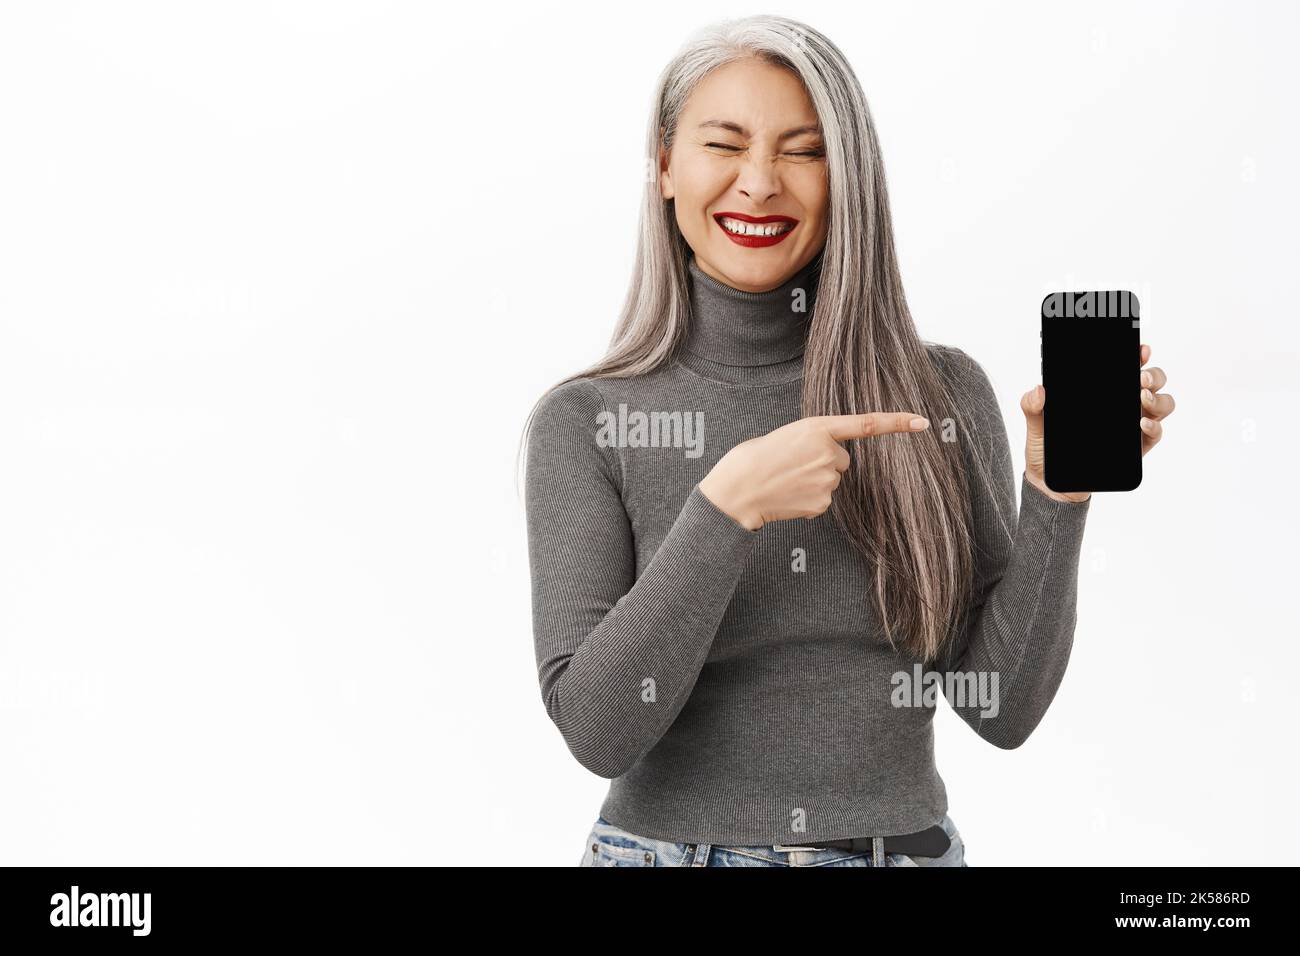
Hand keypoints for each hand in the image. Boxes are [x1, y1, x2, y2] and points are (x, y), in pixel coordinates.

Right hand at [699, 412, 930, 530]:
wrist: (739, 489)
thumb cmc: (757, 457)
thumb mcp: (787, 435)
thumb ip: (814, 440)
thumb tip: (831, 458)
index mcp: (818, 428)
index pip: (866, 424)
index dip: (897, 422)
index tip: (922, 422)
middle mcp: (828, 452)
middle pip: (842, 459)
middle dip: (823, 462)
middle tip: (793, 463)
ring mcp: (827, 480)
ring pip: (832, 480)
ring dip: (814, 480)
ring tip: (787, 479)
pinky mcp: (823, 503)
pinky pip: (824, 499)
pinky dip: (808, 498)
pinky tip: (790, 495)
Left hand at [1022, 342, 1175, 502]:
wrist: (1051, 484)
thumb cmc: (1047, 448)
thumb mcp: (1036, 424)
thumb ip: (1033, 406)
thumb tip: (1038, 389)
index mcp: (1103, 393)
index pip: (1126, 368)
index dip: (1137, 356)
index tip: (1140, 350)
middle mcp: (1122, 405)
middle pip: (1153, 381)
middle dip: (1152, 375)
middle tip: (1139, 379)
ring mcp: (1132, 426)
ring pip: (1162, 404)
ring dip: (1157, 398)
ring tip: (1140, 397)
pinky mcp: (1137, 448)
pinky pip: (1156, 433)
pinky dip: (1154, 426)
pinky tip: (1141, 423)